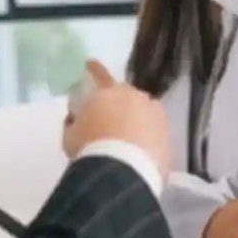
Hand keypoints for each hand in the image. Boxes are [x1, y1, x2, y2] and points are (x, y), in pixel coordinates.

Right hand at [62, 60, 169, 181]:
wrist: (121, 172)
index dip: (93, 70)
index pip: (100, 75)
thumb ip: (75, 120)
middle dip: (118, 103)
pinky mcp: (168, 135)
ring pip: (144, 112)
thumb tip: (78, 118)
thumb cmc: (89, 148)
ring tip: (125, 139)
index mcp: (108, 92)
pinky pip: (154, 131)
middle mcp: (135, 97)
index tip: (89, 64)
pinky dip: (146, 137)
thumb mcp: (70, 133)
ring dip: (135, 119)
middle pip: (125, 95)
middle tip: (108, 119)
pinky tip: (137, 152)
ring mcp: (155, 115)